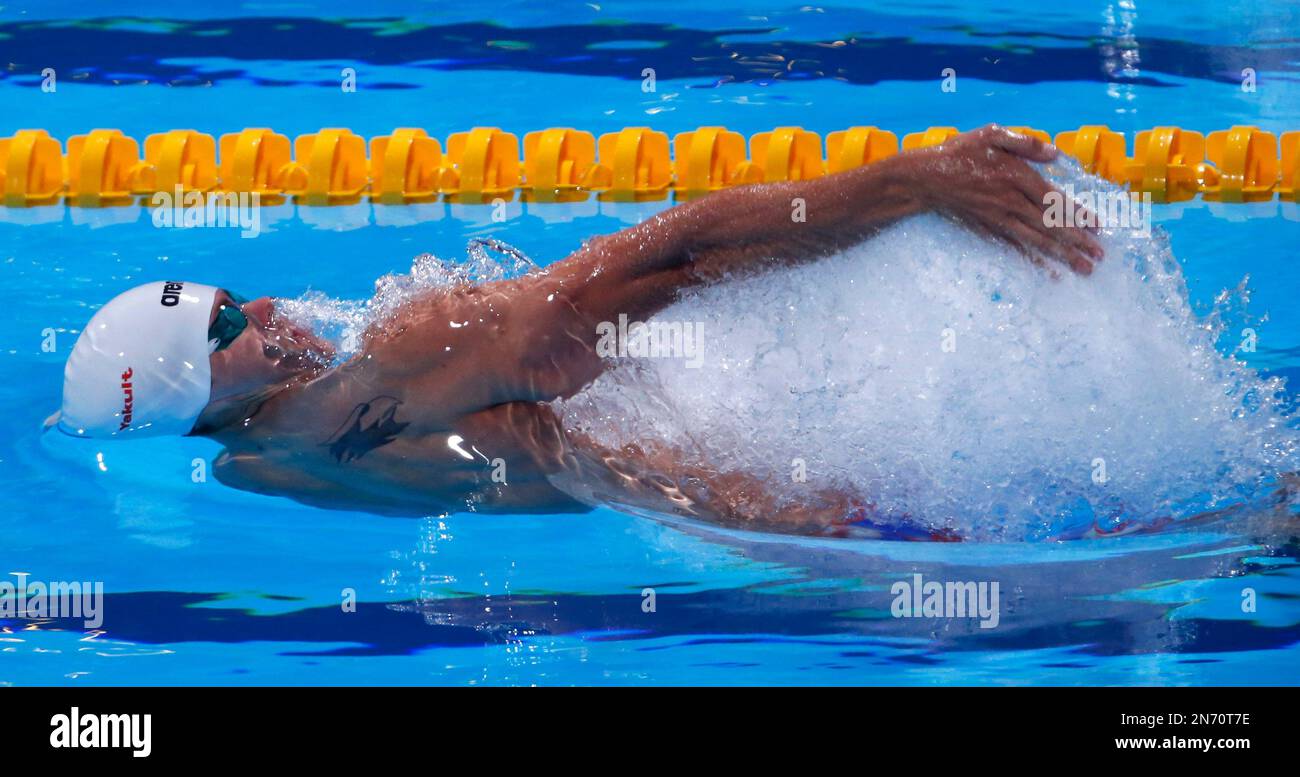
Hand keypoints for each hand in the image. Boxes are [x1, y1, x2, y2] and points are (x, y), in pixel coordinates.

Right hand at [905, 125, 1103, 274]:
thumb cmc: (960, 153)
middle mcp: (1011, 202)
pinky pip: (1016, 248)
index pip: (1054, 199)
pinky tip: (1050, 271)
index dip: (1077, 214)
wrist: (926, 179)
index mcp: (1016, 177)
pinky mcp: (989, 230)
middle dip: (1077, 242)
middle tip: (1099, 257)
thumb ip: (1025, 144)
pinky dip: (1034, 261)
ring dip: (1062, 256)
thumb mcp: (992, 135)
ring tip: (1084, 268)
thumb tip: (1054, 153)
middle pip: (1050, 225)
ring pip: (1036, 240)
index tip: (1098, 227)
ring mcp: (1000, 219)